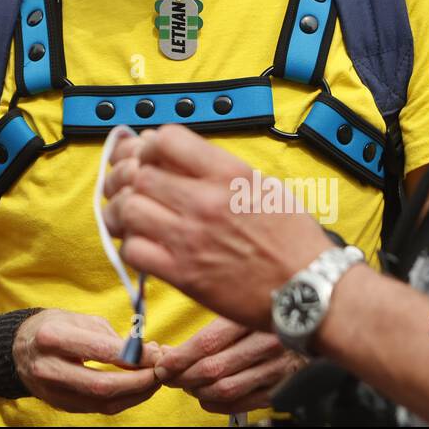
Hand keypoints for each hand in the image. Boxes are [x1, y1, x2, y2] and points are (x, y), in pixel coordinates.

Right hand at [11, 309, 160, 414]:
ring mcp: (53, 392)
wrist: (17, 351)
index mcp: (52, 337)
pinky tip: (137, 388)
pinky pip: (99, 408)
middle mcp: (49, 368)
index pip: (101, 350)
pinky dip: (124, 399)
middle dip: (139, 381)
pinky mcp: (61, 406)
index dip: (134, 355)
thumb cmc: (52, 328)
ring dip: (136, 394)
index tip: (157, 353)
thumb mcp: (76, 318)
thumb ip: (109, 334)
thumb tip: (146, 350)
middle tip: (160, 372)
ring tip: (154, 380)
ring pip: (104, 402)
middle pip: (102, 385)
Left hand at [101, 125, 330, 329]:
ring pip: (127, 210)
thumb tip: (174, 154)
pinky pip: (134, 251)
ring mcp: (191, 238)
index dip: (147, 145)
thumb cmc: (292, 238)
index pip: (165, 139)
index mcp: (227, 173)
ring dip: (118, 210)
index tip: (146, 155)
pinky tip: (140, 245)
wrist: (310, 289)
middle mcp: (205, 201)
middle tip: (124, 184)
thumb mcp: (262, 184)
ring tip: (124, 215)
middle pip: (138, 173)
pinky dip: (129, 246)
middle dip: (124, 175)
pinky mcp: (184, 274)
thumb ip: (217, 168)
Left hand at [154, 317, 305, 414]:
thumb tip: (173, 344)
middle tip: (168, 376)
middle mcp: (268, 342)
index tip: (163, 362)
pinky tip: (205, 397)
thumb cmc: (271, 307)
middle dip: (183, 376)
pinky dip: (218, 404)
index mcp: (252, 316)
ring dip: (198, 390)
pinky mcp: (283, 386)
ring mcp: (277, 367)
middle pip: (213, 368)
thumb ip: (210, 320)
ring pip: (226, 388)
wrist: (318, 318)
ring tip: (185, 384)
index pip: (207, 343)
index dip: (179, 357)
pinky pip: (244, 403)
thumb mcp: (240, 302)